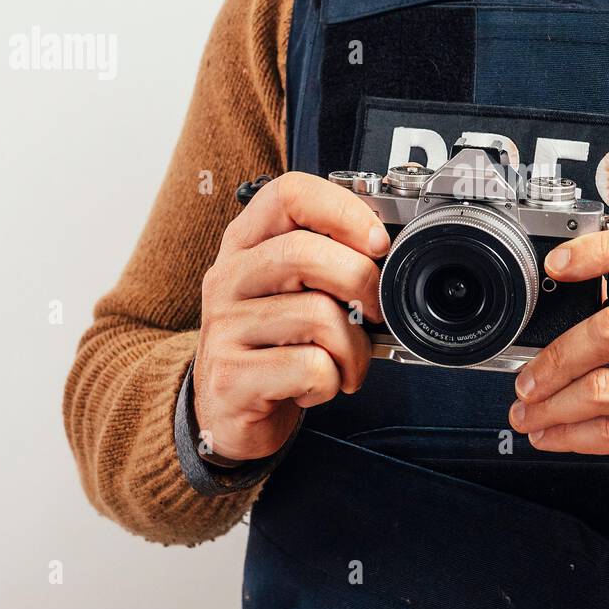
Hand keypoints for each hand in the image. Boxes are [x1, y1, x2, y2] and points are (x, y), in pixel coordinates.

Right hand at [193, 172, 389, 461]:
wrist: (231, 413)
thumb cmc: (274, 346)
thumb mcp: (295, 292)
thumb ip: (328, 262)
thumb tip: (385, 248)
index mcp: (246, 244)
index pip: (288, 194)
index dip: (342, 209)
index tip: (377, 242)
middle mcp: (228, 278)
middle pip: (304, 253)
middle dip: (360, 282)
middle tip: (373, 313)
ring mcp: (223, 328)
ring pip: (317, 315)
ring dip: (352, 348)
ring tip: (344, 363)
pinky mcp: (231, 378)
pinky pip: (310, 368)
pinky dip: (332, 382)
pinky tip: (314, 388)